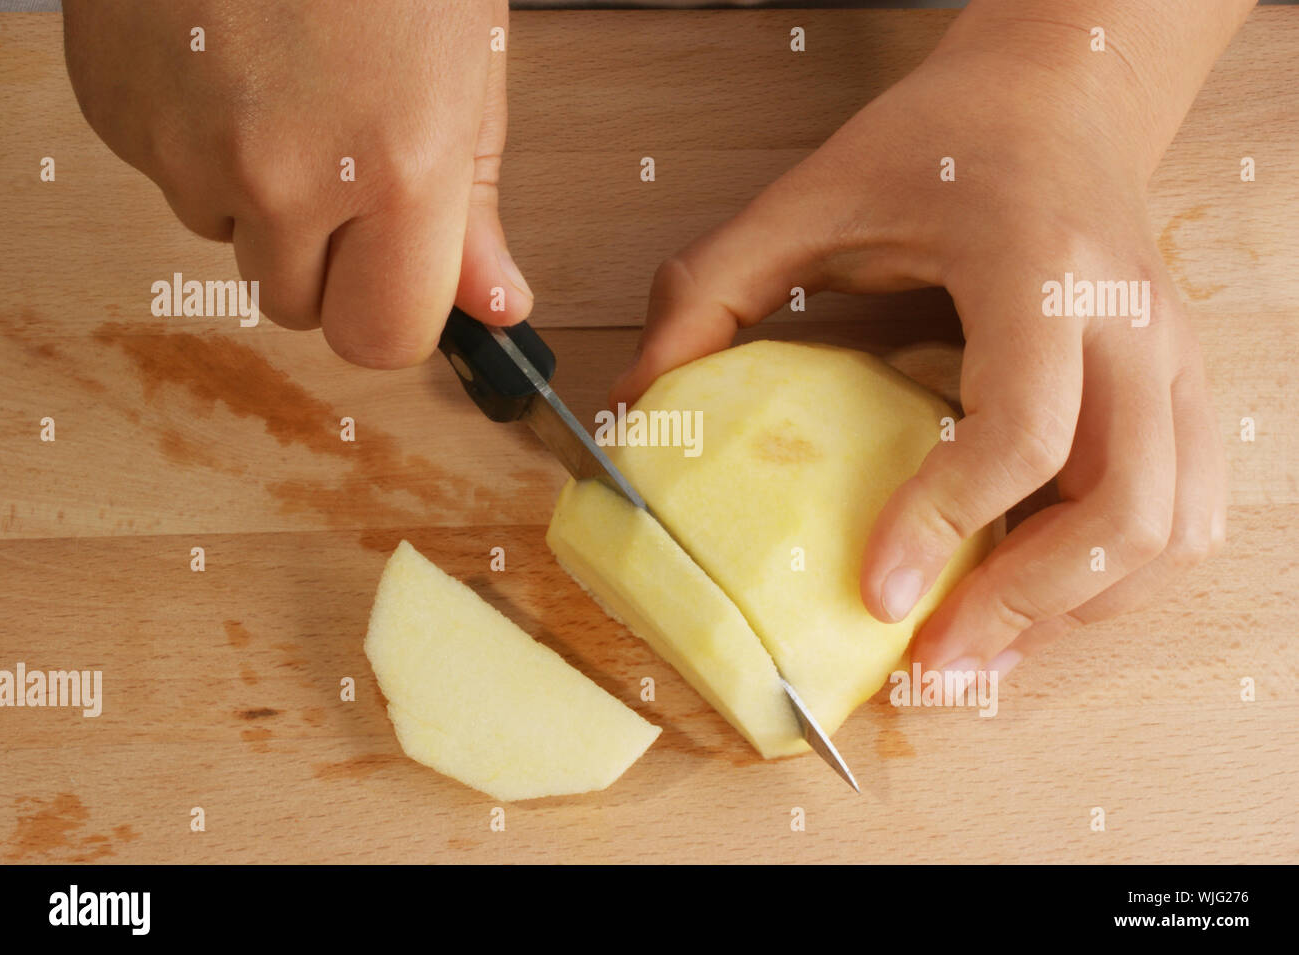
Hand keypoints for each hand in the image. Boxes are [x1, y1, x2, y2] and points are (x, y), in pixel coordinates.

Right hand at [63, 0, 529, 366]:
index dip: (394, 314)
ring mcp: (187, 148)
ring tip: (287, 90)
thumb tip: (495, 308)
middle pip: (298, 310)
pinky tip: (229, 66)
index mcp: (398, 167)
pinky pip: (171, 181)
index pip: (383, 341)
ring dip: (262, 202)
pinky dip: (200, 146)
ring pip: (230, 244)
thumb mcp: (465, 68)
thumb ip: (474, 207)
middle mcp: (286, 176)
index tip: (401, 277)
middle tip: (347, 165)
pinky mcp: (120, 116)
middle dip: (328, 265)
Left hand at [610, 42, 1226, 677]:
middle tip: (936, 663)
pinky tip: (1043, 597)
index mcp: (1037, 267)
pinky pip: (1187, 510)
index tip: (879, 596)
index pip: (1024, 427)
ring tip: (983, 651)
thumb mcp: (808, 199)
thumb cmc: (939, 140)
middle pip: (1123, 509)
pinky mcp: (1184, 382)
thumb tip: (639, 403)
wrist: (1057, 98)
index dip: (950, 525)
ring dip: (1077, 609)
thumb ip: (712, 292)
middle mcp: (1129, 319)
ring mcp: (1173, 355)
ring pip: (1168, 529)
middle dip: (1028, 609)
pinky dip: (1120, 576)